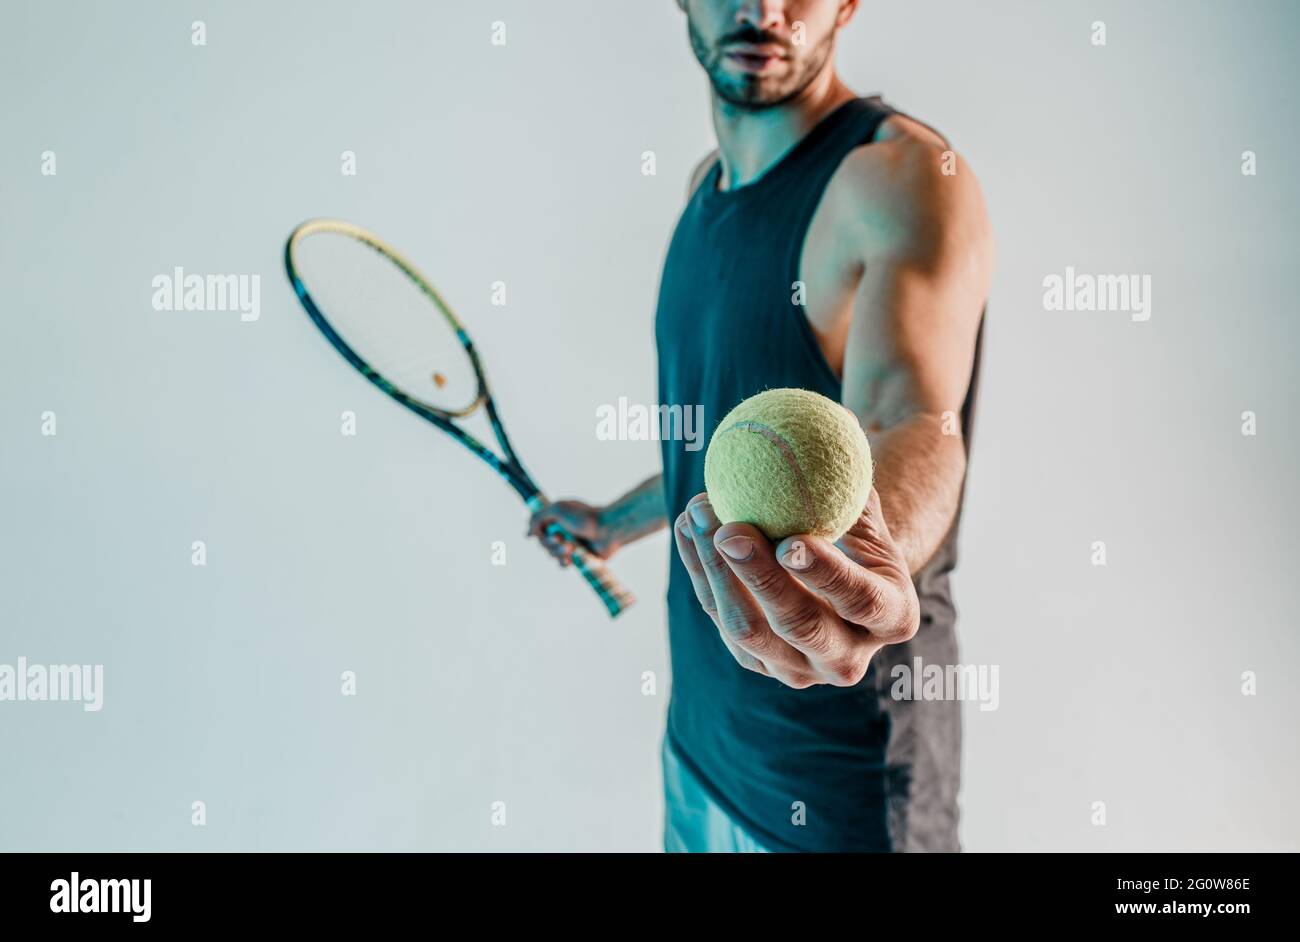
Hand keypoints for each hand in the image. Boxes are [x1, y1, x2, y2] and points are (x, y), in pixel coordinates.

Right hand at [527, 499, 617, 566]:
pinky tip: (569, 560)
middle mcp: (562, 530)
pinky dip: (564, 562)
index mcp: (557, 518)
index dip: (539, 533)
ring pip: (552, 555)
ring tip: (572, 548)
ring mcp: (570, 544)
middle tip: (563, 539)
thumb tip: (528, 534)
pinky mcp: (577, 557)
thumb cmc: (586, 517)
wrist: (608, 530)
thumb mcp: (557, 509)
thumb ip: (538, 518)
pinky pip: (563, 564)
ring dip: (560, 552)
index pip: (538, 529)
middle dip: (551, 543)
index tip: (544, 532)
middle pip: (543, 544)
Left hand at [673, 488, 919, 687]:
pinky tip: (687, 528)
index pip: (862, 600)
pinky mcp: (759, 663)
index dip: (826, 573)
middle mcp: (849, 658)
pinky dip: (702, 574)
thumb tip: (825, 439)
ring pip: (748, 630)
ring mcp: (800, 669)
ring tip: (698, 514)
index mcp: (894, 617)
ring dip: (717, 571)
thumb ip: (850, 491)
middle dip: (760, 577)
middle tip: (730, 530)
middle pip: (800, 624)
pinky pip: (721, 621)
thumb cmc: (858, 535)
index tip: (790, 540)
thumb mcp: (868, 515)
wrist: (841, 582)